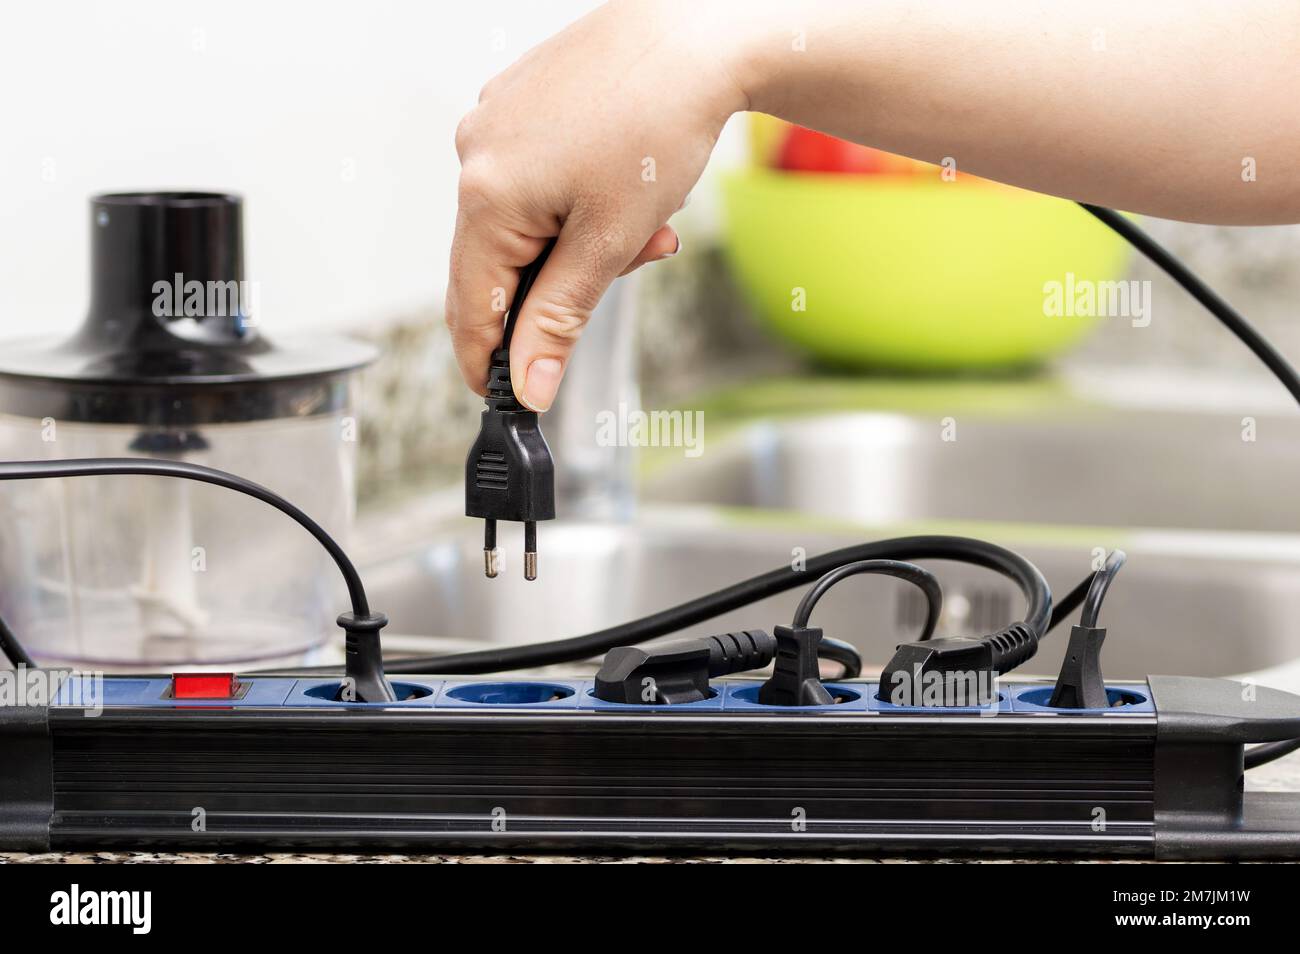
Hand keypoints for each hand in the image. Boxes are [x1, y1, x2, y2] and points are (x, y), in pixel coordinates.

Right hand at [446, 0, 745, 409]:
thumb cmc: (657, 123)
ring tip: (644, 225)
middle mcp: (474, 155)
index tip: (509, 400)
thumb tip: (529, 384)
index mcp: (486, 195)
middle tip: (622, 275)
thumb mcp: (609, 242)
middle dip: (559, 289)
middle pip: (496, 265)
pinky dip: (574, 203)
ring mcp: (493, 123)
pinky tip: (621, 186)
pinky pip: (532, 180)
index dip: (489, 363)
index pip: (470, 308)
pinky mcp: (518, 105)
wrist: (695, 32)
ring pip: (522, 224)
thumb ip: (558, 319)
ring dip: (577, 245)